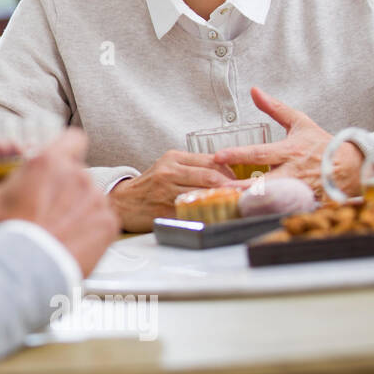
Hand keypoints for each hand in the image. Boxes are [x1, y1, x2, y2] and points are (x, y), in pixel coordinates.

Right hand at [0, 129, 118, 275]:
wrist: (28, 275)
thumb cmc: (4, 238)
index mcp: (48, 162)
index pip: (72, 137)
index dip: (64, 146)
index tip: (55, 160)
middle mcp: (78, 176)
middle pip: (75, 171)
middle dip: (61, 184)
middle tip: (41, 203)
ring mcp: (96, 201)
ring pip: (88, 195)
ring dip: (75, 205)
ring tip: (54, 225)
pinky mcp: (108, 225)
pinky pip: (101, 219)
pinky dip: (89, 227)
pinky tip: (69, 238)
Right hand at [108, 150, 238, 232]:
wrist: (122, 203)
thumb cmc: (150, 186)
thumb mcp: (169, 168)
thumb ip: (194, 168)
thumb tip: (229, 174)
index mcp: (173, 158)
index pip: (211, 161)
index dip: (232, 172)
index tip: (247, 181)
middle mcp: (169, 171)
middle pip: (210, 176)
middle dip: (234, 186)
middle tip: (250, 193)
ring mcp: (166, 191)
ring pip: (204, 193)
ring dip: (225, 200)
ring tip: (240, 204)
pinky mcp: (164, 210)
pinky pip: (193, 211)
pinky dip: (210, 213)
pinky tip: (220, 215)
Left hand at [212, 87, 364, 198]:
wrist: (353, 165)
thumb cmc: (322, 144)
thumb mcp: (300, 122)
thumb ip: (275, 108)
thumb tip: (254, 91)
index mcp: (289, 151)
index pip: (259, 153)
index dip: (238, 155)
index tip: (217, 156)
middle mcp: (294, 172)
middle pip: (264, 181)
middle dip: (242, 186)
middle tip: (220, 187)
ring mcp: (301, 190)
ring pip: (274, 199)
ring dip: (254, 202)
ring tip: (230, 204)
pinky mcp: (307, 203)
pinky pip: (286, 210)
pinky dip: (271, 213)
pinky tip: (252, 215)